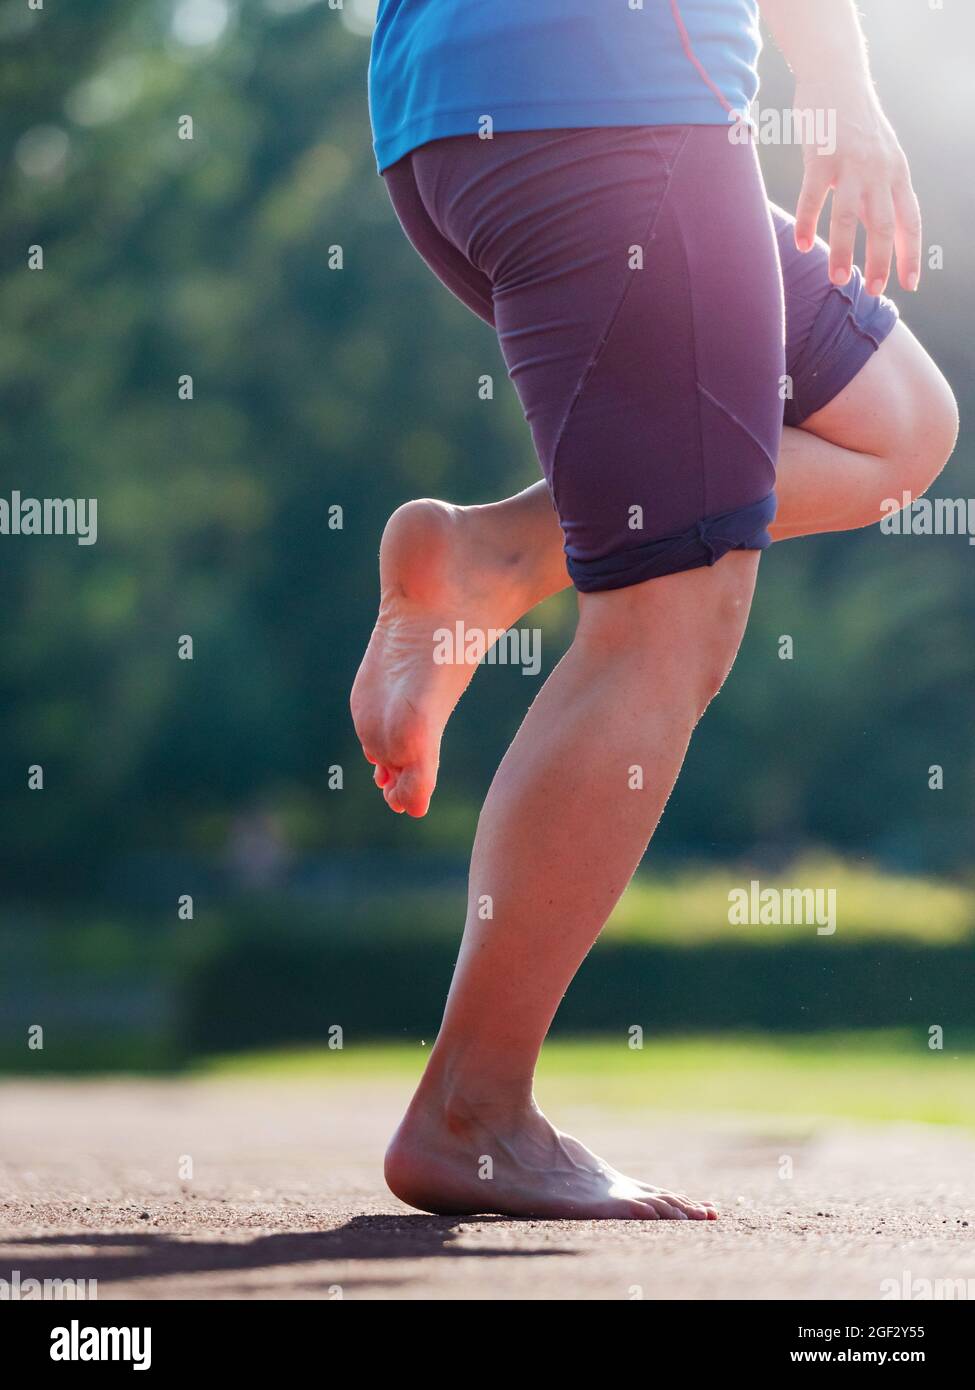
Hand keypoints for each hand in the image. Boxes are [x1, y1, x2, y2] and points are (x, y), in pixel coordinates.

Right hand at [792, 77, 920, 294]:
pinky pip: (814, 197)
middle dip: (881, 262)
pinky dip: (809, 223)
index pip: (910, 220)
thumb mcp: (880, 157)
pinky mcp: (821, 156)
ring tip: (839, 281)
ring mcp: (850, 163)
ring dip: (845, 252)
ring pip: (850, 216)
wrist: (837, 76)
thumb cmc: (855, 123)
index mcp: (897, 173)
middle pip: (884, 224)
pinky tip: (804, 246)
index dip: (911, 253)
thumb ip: (880, 193)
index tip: (909, 284)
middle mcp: (879, 170)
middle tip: (874, 292)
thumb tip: (879, 235)